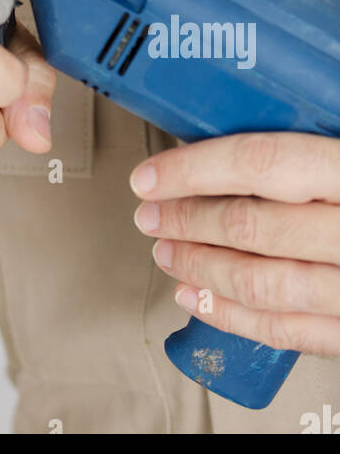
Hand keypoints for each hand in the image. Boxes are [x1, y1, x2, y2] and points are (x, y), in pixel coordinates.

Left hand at [130, 132, 339, 354]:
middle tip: (150, 215)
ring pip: (259, 283)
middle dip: (185, 220)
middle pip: (251, 225)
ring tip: (166, 253)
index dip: (194, 170)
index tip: (150, 177)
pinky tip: (195, 298)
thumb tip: (228, 123)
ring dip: (199, 268)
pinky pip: (284, 331)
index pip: (261, 163)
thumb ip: (303, 147)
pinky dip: (230, 316)